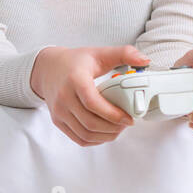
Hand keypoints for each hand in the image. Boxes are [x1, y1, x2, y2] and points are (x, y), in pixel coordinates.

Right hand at [30, 45, 147, 146]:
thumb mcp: (99, 53)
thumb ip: (124, 53)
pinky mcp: (58, 121)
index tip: (129, 118)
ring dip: (106, 136)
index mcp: (75, 80)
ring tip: (119, 128)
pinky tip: (106, 133)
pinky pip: (78, 138)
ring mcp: (59, 111)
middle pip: (90, 122)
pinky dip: (95, 140)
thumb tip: (145, 60)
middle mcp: (64, 97)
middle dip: (113, 128)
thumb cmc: (74, 61)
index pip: (93, 103)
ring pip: (85, 134)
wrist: (47, 68)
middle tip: (127, 123)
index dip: (113, 114)